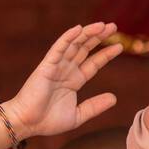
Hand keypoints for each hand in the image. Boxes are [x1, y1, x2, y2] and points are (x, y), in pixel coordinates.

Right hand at [2, 22, 121, 137]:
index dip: (106, 54)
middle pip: (85, 49)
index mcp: (73, 80)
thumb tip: (114, 98)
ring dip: (87, 33)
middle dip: (99, 37)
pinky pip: (58, 48)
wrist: (28, 123)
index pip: (93, 63)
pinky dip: (68, 38)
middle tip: (113, 26)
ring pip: (74, 45)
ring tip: (103, 25)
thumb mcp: (78, 114)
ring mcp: (56, 66)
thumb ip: (95, 106)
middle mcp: (66, 70)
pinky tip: (79, 29)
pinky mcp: (46, 66)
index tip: (119, 46)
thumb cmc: (48, 121)